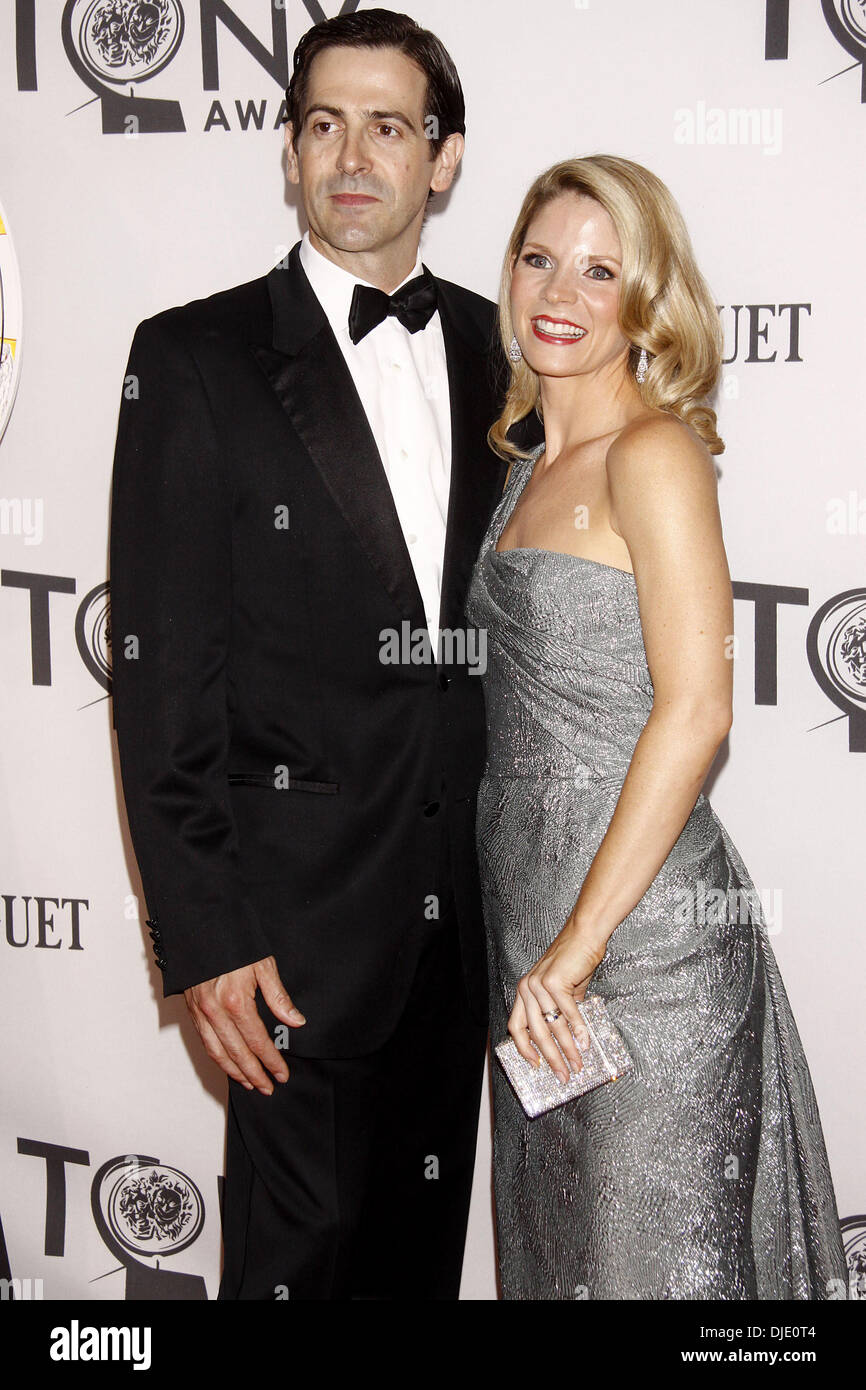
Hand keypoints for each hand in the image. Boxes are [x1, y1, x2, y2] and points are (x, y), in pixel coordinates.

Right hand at [184, 955, 304, 1094]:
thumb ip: (279, 997)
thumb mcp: (262, 965)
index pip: (257, 1042)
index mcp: (236, 1002)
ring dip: (235, 1072)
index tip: (282, 1074)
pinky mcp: (193, 1011)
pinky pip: (205, 1042)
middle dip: (255, 1074)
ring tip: (251, 1084)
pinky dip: (218, 1058)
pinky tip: (229, 1065)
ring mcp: (202, 1013)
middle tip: (269, 1087)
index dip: (271, 1061)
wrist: (201, 928)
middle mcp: (216, 1012)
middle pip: (238, 1054)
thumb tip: (296, 1022)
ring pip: (218, 1053)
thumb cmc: (234, 943)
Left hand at [508, 926, 605, 1082]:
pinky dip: (578, 1030)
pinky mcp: (554, 982)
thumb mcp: (561, 991)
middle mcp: (526, 988)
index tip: (536, 1065)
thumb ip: (559, 1013)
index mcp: (524, 991)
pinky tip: (585, 1042)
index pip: (516, 1026)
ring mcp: (538, 984)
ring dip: (567, 1049)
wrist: (583, 936)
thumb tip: (569, 1042)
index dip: (524, 1048)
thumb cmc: (573, 962)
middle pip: (535, 1032)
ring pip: (552, 1026)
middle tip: (563, 1074)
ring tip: (577, 1063)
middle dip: (550, 1057)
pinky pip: (567, 1013)